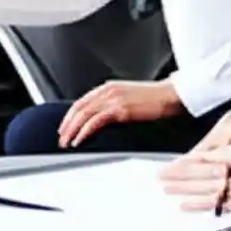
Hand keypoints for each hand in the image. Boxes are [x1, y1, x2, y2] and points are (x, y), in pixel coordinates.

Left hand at [57, 80, 180, 148]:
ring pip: (84, 115)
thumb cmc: (154, 98)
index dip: (70, 116)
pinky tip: (80, 140)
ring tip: (67, 143)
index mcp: (108, 87)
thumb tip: (103, 117)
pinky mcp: (119, 109)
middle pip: (79, 108)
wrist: (169, 94)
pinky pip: (95, 121)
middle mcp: (107, 91)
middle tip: (61, 138)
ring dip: (72, 130)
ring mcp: (113, 99)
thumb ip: (114, 103)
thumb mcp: (128, 97)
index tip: (64, 127)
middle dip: (67, 125)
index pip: (81, 102)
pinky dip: (84, 131)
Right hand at [162, 142, 230, 216]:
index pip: (204, 159)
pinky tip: (186, 204)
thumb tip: (202, 156)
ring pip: (204, 189)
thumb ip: (223, 155)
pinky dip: (200, 204)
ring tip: (167, 191)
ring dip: (185, 190)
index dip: (185, 162)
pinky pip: (215, 204)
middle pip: (200, 175)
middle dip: (180, 177)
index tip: (170, 165)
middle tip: (161, 179)